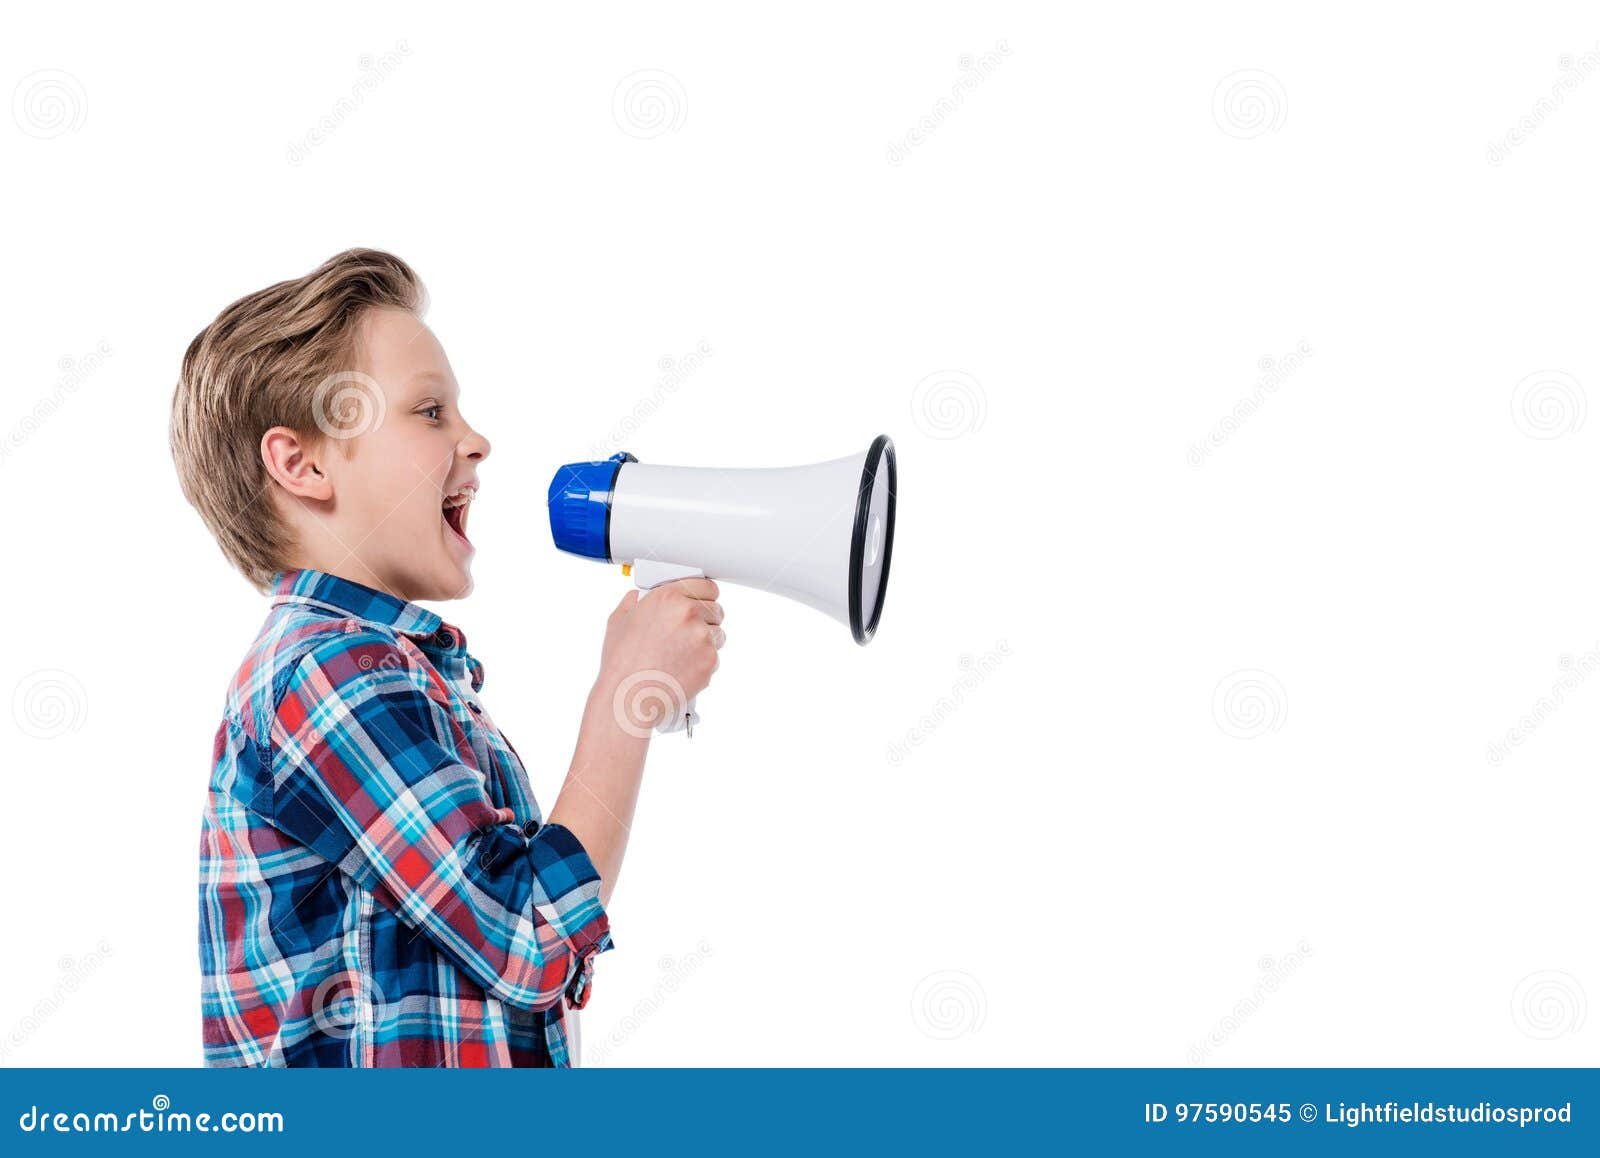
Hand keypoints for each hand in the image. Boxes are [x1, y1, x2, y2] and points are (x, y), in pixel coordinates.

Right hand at [596, 579, 724, 727]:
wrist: (630, 698)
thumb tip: (638, 596)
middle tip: (688, 633)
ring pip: (718, 633)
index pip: (706, 585)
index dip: (703, 595)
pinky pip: (715, 656)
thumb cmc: (621, 663)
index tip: (701, 600)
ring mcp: (702, 636)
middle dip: (705, 619)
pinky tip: (682, 668)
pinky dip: (703, 662)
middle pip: (715, 609)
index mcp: (667, 597)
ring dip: (706, 641)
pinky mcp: (710, 660)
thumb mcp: (618, 622)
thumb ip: (633, 602)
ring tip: (682, 654)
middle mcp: (688, 612)